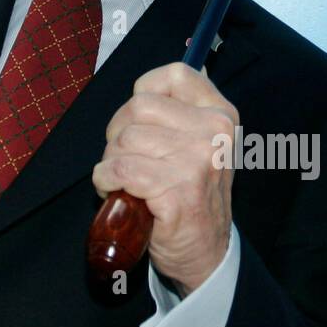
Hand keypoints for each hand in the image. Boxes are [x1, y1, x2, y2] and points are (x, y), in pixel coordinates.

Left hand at [93, 59, 237, 293]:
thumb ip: (179, 112)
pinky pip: (120, 169)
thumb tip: (148, 84)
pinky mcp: (177, 190)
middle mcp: (214, 132)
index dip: (144, 89)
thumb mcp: (200, 144)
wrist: (205, 252)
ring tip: (124, 179)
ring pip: (125, 139)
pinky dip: (106, 179)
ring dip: (112, 160)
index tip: (138, 117)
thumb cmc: (192, 194)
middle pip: (139, 107)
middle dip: (118, 132)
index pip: (175, 74)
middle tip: (125, 157)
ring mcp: (198, 161)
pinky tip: (115, 190)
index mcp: (221, 115)